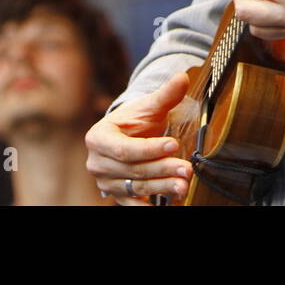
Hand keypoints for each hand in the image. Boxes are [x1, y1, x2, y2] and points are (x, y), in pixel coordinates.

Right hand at [85, 70, 192, 205]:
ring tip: (184, 183)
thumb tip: (181, 77)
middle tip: (187, 168)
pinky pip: (133, 204)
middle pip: (133, 170)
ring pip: (136, 187)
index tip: (174, 144)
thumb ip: (165, 95)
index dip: (150, 149)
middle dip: (162, 169)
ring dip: (162, 187)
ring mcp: (105, 182)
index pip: (125, 149)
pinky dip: (149, 206)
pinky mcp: (116, 196)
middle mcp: (97, 163)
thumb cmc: (135, 121)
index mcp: (98, 137)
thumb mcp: (149, 107)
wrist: (127, 136)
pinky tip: (169, 202)